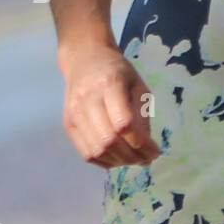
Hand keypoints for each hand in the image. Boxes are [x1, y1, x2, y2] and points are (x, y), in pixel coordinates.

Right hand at [60, 43, 159, 168]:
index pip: (123, 123)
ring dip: (118, 162)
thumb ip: (142, 114)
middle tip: (147, 159)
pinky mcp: (68, 124)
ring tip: (134, 160)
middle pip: (108, 140)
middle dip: (131, 156)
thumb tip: (146, 146)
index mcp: (110, 84)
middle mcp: (88, 100)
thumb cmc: (118, 71)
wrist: (85, 61)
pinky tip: (118, 159)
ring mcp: (74, 114)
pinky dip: (104, 161)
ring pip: (96, 150)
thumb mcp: (138, 85)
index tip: (156, 152)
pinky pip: (85, 152)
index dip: (140, 143)